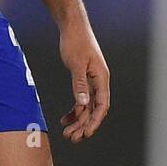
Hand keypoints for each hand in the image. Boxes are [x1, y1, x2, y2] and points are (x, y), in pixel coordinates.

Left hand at [58, 17, 109, 142]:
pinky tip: (64, 118)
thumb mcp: (76, 64)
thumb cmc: (76, 42)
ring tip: (67, 133)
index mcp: (102, 78)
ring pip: (87, 107)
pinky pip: (81, 100)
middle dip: (83, 125)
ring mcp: (92, 82)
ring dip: (78, 120)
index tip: (86, 133)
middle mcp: (99, 82)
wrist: (72, 27)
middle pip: (94, 110)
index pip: (102, 105)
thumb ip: (79, 84)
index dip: (95, 121)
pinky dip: (73, 110)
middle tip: (71, 138)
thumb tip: (83, 104)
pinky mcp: (83, 80)